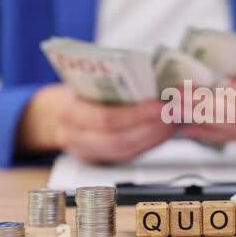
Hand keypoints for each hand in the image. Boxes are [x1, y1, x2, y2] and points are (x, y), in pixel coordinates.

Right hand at [17, 85, 177, 162]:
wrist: (61, 110)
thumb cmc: (80, 89)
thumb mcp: (88, 78)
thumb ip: (113, 79)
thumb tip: (156, 78)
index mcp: (69, 111)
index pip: (106, 118)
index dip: (137, 114)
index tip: (161, 104)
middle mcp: (74, 136)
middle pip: (119, 139)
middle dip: (151, 126)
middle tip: (173, 113)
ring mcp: (87, 152)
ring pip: (127, 150)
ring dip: (155, 135)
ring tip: (174, 119)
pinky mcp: (102, 159)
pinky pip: (130, 155)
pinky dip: (151, 141)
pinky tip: (165, 129)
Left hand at [181, 59, 235, 142]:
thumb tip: (202, 65)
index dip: (215, 93)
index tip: (189, 86)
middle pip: (234, 116)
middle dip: (201, 108)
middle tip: (175, 99)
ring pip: (230, 130)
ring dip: (199, 121)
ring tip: (176, 111)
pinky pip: (230, 139)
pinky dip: (206, 133)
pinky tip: (187, 127)